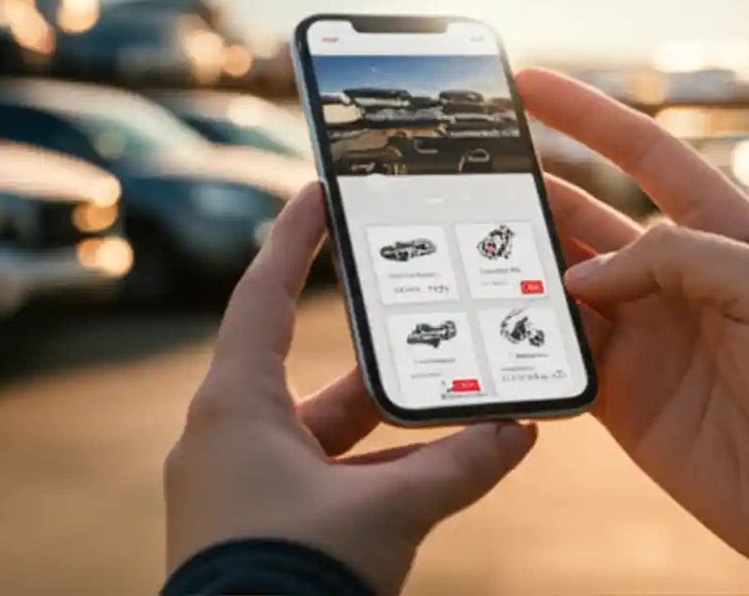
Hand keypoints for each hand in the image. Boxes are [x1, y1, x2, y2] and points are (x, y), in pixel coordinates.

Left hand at [164, 184, 536, 594]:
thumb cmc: (293, 578)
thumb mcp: (386, 513)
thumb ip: (456, 469)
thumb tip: (519, 436)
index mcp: (235, 408)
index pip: (261, 296)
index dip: (292, 239)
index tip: (316, 192)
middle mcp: (230, 438)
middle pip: (313, 376)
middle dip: (379, 356)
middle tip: (427, 313)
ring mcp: (241, 488)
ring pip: (328, 438)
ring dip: (391, 430)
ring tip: (461, 405)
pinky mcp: (259, 528)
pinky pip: (324, 482)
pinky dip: (377, 476)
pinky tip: (436, 475)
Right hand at [519, 69, 748, 595]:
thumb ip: (681, 259)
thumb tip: (588, 271)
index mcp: (728, 236)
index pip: (646, 157)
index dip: (588, 117)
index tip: (530, 85)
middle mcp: (681, 282)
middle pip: (590, 218)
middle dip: (534, 191)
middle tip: (471, 173)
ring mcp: (650, 340)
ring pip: (565, 287)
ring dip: (520, 267)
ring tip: (464, 244)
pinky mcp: (627, 400)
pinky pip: (563, 360)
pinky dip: (527, 343)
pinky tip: (492, 325)